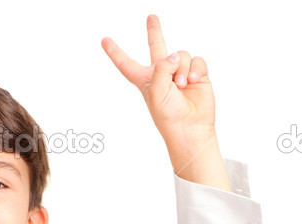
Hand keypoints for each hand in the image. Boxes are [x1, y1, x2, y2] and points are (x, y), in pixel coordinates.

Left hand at [101, 14, 216, 146]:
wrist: (190, 128)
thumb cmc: (168, 116)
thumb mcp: (155, 92)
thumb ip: (161, 68)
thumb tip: (175, 55)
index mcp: (145, 80)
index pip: (126, 64)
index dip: (115, 52)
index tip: (104, 40)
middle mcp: (162, 74)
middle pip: (156, 47)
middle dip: (154, 31)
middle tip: (151, 17)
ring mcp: (180, 73)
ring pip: (180, 54)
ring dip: (180, 68)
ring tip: (181, 85)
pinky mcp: (197, 74)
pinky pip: (196, 60)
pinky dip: (194, 69)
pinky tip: (192, 81)